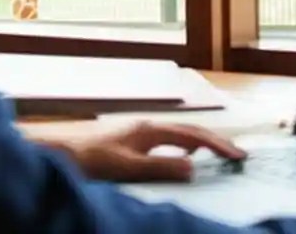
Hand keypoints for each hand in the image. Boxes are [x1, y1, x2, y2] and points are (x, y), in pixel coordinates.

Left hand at [36, 121, 246, 182]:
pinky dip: (182, 149)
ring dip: (200, 144)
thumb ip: (159, 168)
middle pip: (189, 132)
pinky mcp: (129, 142)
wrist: (56, 152)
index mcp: (149, 130)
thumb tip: (193, 169)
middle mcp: (146, 127)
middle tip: (237, 155)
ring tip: (218, 155)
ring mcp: (137, 133)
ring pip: (178, 135)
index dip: (218, 145)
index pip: (193, 136)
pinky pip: (165, 142)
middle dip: (215, 142)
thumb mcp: (126, 167)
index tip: (239, 156)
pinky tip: (181, 160)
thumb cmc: (86, 159)